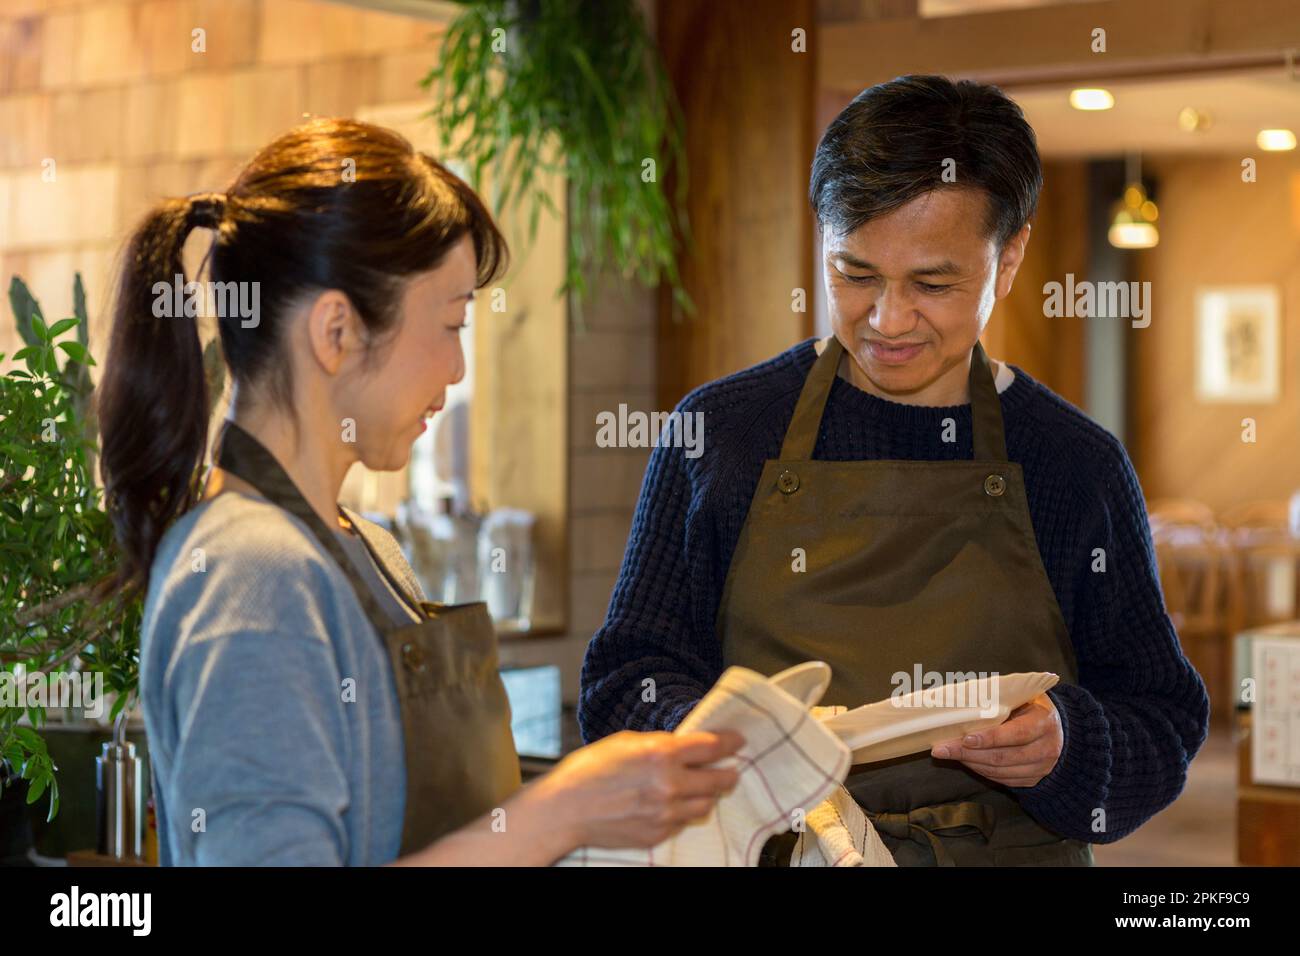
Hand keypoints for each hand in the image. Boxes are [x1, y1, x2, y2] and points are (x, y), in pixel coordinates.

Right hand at [542, 729, 743, 849]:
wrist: (566, 809)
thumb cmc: (589, 770)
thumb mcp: (626, 741)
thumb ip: (659, 744)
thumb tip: (682, 747)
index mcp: (662, 753)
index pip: (712, 747)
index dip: (731, 742)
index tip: (738, 741)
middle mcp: (670, 784)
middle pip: (719, 779)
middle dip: (728, 773)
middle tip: (731, 770)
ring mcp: (666, 813)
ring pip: (705, 805)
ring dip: (707, 795)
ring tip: (702, 789)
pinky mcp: (658, 834)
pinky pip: (682, 822)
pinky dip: (682, 813)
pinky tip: (672, 805)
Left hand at [928, 693, 1061, 787]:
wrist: (1059, 731)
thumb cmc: (1032, 708)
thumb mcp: (1024, 697)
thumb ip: (1001, 700)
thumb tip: (964, 701)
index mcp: (1044, 722)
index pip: (1016, 734)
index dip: (990, 738)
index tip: (965, 738)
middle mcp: (1046, 748)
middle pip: (1003, 756)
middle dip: (968, 753)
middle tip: (941, 748)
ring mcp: (1041, 768)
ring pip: (1000, 771)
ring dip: (970, 763)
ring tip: (948, 753)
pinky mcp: (1033, 780)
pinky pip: (1002, 780)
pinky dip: (980, 771)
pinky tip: (965, 760)